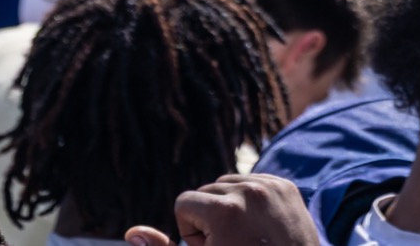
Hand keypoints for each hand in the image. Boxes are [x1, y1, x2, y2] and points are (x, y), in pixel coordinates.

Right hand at [124, 174, 318, 245]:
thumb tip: (132, 232)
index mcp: (224, 210)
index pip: (184, 201)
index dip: (192, 231)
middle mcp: (249, 191)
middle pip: (207, 191)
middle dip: (210, 218)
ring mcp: (272, 186)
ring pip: (229, 183)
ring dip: (229, 207)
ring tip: (244, 237)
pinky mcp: (288, 186)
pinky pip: (253, 181)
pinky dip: (251, 201)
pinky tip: (259, 227)